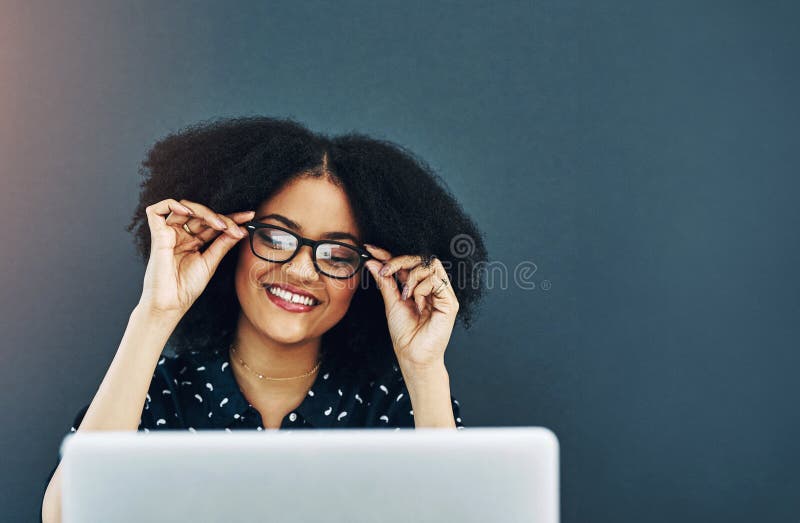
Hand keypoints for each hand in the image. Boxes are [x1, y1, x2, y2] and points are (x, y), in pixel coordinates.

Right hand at [138, 198, 254, 316]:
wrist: (171, 304)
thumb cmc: (187, 288)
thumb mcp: (211, 262)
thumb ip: (223, 244)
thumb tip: (241, 229)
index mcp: (193, 241)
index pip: (212, 223)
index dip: (231, 218)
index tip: (249, 217)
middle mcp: (181, 235)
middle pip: (201, 214)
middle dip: (222, 218)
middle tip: (236, 227)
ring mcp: (168, 234)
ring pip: (184, 208)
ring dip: (204, 211)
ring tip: (219, 224)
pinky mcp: (156, 236)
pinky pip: (157, 211)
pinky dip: (172, 205)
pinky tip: (188, 212)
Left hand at [363, 244, 458, 369]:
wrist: (412, 355)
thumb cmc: (404, 334)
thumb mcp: (391, 303)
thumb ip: (385, 282)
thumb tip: (372, 263)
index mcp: (416, 286)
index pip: (405, 263)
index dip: (388, 254)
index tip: (370, 249)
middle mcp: (431, 287)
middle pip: (420, 258)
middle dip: (400, 261)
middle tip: (386, 271)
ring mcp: (442, 293)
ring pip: (429, 265)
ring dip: (412, 277)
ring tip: (406, 295)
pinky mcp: (450, 301)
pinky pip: (436, 280)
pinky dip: (422, 289)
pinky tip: (418, 303)